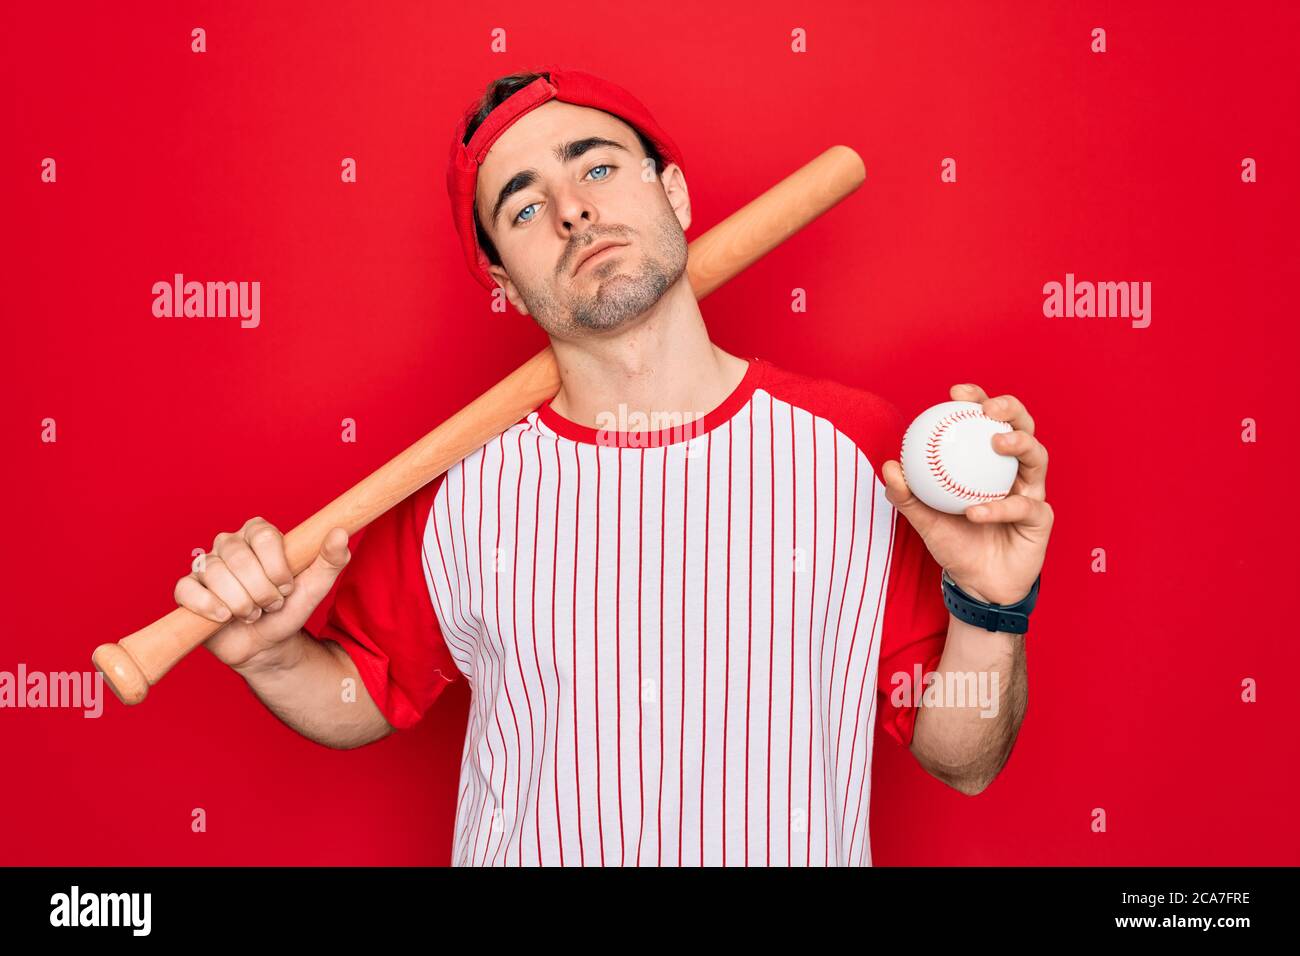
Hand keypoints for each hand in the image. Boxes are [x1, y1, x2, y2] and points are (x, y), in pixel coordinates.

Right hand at [173, 517, 352, 669]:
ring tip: (253, 613)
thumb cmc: (290, 608)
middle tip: (271, 605)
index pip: (263, 535)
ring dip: (241, 604)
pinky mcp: (187, 590)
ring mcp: (205, 566)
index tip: (286, 587)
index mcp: (258, 533)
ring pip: (215, 575)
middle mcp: (229, 543)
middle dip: (261, 591)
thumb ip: (332, 559)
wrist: (268, 643)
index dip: (276, 567)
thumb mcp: (317, 586)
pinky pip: (187, 590)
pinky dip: (208, 606)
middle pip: (239, 559)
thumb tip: (340, 532)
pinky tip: (225, 617)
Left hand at [882, 384, 1052, 604]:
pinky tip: (975, 511)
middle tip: (988, 409)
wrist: (976, 584)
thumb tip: (888, 466)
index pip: (988, 421)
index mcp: (989, 463)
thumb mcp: (924, 519)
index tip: (955, 392)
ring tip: (997, 442)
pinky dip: (997, 508)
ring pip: (1037, 457)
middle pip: (1024, 427)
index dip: (978, 399)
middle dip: (1011, 409)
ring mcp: (1033, 493)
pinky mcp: (1041, 519)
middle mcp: (1015, 472)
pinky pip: (1022, 507)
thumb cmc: (954, 543)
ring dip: (1019, 443)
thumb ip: (907, 494)